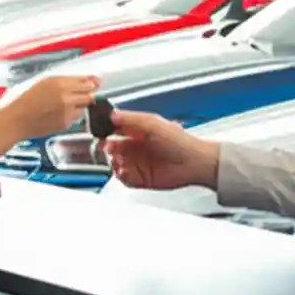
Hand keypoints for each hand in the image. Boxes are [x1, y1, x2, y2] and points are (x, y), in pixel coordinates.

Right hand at [0, 75, 99, 158]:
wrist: (15, 120)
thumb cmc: (24, 100)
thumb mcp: (42, 82)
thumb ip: (62, 82)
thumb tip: (80, 81)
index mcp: (58, 82)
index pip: (85, 81)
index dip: (92, 81)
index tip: (96, 82)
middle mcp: (65, 95)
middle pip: (90, 93)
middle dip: (89, 93)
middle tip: (84, 93)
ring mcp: (67, 110)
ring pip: (85, 106)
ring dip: (81, 105)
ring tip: (66, 105)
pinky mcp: (66, 123)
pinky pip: (76, 117)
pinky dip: (73, 115)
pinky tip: (60, 113)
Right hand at [101, 109, 219, 189]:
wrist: (194, 163)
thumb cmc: (180, 142)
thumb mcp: (154, 124)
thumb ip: (132, 119)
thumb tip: (113, 115)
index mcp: (140, 131)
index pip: (117, 128)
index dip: (107, 129)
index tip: (99, 130)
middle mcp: (138, 147)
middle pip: (114, 148)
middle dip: (107, 148)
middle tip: (106, 147)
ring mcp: (139, 163)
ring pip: (117, 164)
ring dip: (114, 163)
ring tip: (119, 161)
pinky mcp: (142, 178)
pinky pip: (125, 179)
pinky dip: (122, 176)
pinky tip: (125, 172)